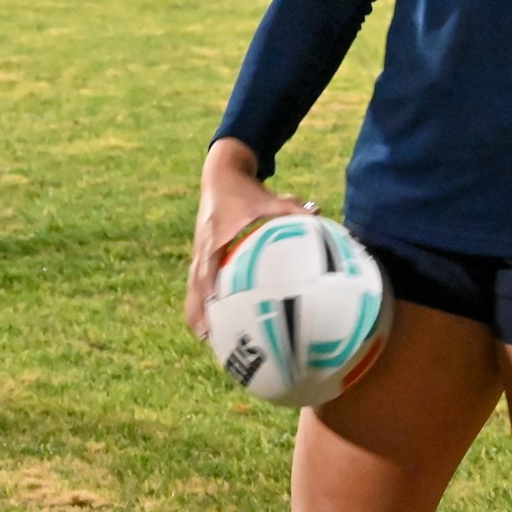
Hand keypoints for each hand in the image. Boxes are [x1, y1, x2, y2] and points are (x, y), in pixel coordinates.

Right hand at [183, 137, 317, 339]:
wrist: (221, 174)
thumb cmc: (244, 189)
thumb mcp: (268, 197)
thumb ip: (290, 208)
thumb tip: (318, 215)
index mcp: (216, 238)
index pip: (207, 268)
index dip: (207, 290)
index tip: (213, 311)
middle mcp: (204, 247)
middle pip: (194, 285)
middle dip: (197, 311)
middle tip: (208, 337)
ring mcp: (200, 250)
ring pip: (193, 285)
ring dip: (197, 309)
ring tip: (207, 337)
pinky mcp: (203, 251)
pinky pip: (199, 279)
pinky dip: (202, 297)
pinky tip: (213, 316)